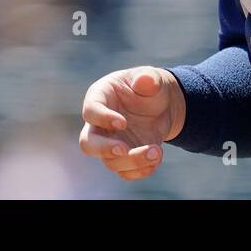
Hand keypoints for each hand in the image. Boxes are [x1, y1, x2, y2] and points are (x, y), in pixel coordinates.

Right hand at [78, 66, 185, 181]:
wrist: (162, 106)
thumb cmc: (150, 87)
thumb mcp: (152, 78)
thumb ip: (147, 78)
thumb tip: (145, 80)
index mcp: (100, 98)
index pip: (90, 111)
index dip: (103, 119)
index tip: (122, 122)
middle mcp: (100, 124)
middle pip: (88, 143)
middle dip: (104, 149)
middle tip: (123, 149)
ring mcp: (110, 143)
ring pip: (110, 162)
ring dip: (133, 161)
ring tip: (156, 151)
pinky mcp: (124, 158)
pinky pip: (125, 172)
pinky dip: (141, 170)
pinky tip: (156, 158)